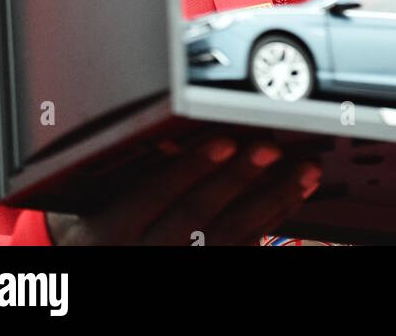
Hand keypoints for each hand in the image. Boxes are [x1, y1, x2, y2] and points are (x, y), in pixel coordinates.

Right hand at [46, 135, 321, 245]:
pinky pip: (243, 250)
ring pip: (228, 238)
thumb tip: (165, 119)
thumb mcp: (91, 197)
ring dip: (271, 201)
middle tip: (272, 147)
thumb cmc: (93, 224)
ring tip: (303, 169)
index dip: (190, 167)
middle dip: (238, 179)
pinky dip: (272, 220)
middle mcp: (143, 255)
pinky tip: (293, 196)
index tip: (223, 140)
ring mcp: (174, 270)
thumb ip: (122, 166)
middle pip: (196, 217)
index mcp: (108, 230)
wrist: (92, 271)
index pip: (151, 195)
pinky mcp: (201, 276)